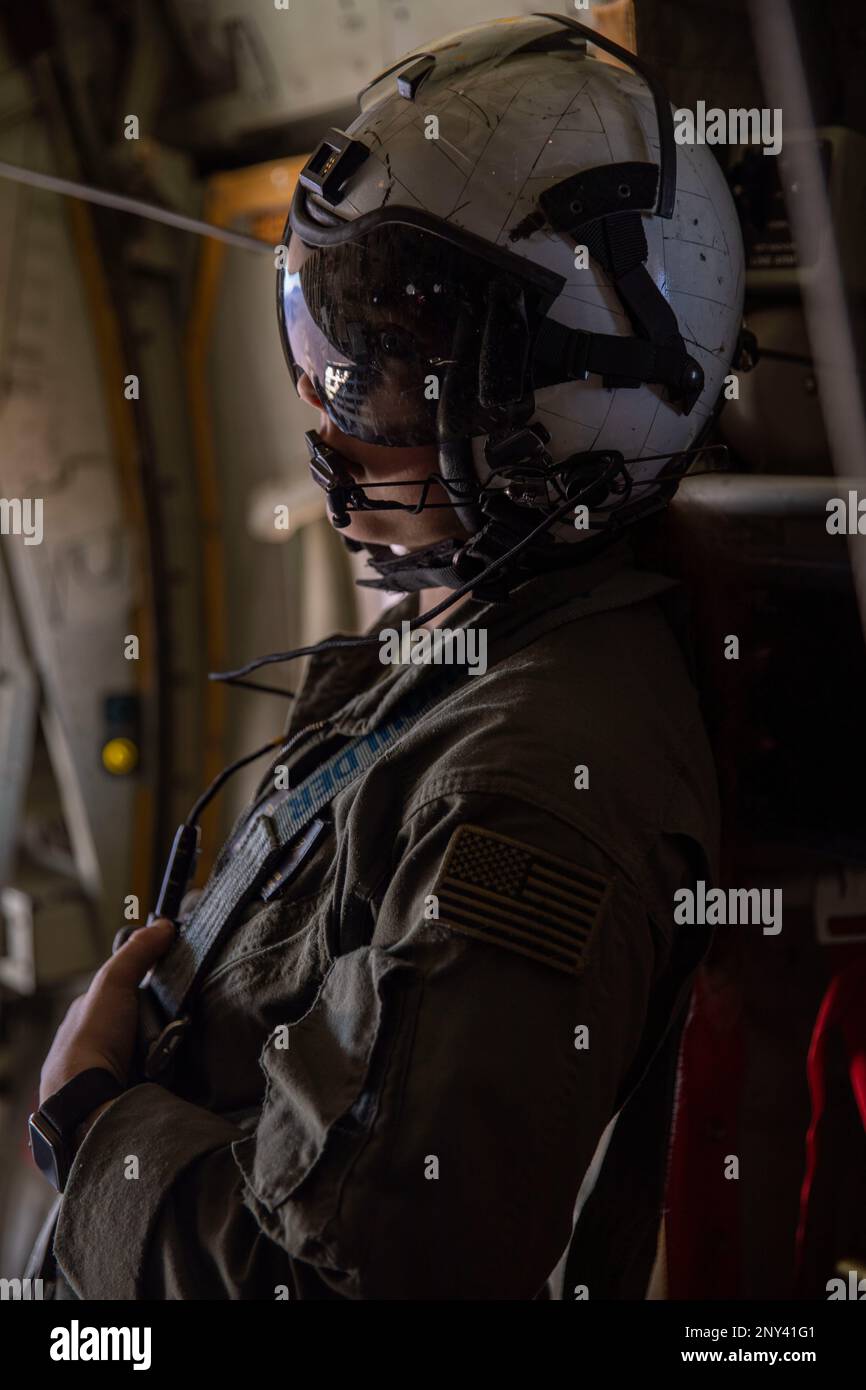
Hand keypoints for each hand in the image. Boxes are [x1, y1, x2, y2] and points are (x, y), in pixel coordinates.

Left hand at [39, 919, 174, 1104]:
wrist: (89, 1098)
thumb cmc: (92, 1038)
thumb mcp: (113, 982)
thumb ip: (137, 952)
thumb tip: (163, 926)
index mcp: (88, 1015)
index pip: (126, 990)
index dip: (149, 986)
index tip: (171, 985)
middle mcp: (96, 1041)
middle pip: (144, 1020)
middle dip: (160, 1020)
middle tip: (173, 1021)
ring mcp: (110, 1069)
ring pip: (152, 1048)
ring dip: (165, 1047)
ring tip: (174, 1045)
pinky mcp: (126, 1092)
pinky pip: (157, 1073)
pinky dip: (167, 1069)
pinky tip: (170, 1067)